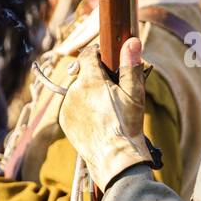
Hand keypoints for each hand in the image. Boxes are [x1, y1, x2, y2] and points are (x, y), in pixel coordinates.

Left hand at [58, 37, 151, 189]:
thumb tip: (132, 41)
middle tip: (113, 89)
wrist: (114, 159)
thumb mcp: (135, 94)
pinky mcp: (65, 121)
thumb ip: (131, 65)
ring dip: (89, 93)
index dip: (98, 54)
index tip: (107, 59)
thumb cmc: (127, 126)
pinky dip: (83, 108)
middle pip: (84, 74)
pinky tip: (98, 119)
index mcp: (91, 81)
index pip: (88, 54)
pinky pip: (73, 107)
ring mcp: (67, 107)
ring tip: (107, 108)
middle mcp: (74, 91)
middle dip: (96, 77)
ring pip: (78, 91)